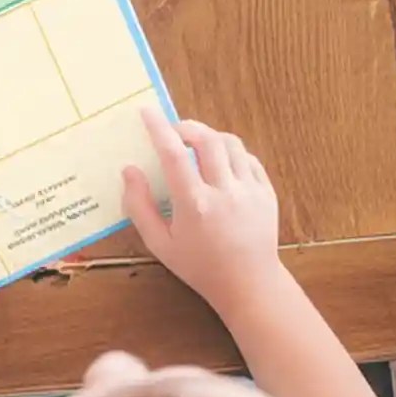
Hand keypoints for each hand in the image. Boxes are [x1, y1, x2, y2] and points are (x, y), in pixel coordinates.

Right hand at [121, 108, 282, 308]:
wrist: (248, 283)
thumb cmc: (198, 266)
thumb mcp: (159, 243)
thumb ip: (139, 206)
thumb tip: (129, 170)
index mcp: (194, 204)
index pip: (173, 154)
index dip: (158, 128)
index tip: (147, 112)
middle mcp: (224, 192)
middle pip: (206, 139)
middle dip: (186, 126)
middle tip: (172, 130)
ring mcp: (250, 190)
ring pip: (230, 144)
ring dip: (209, 136)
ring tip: (195, 144)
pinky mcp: (266, 192)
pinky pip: (248, 158)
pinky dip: (230, 152)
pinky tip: (219, 162)